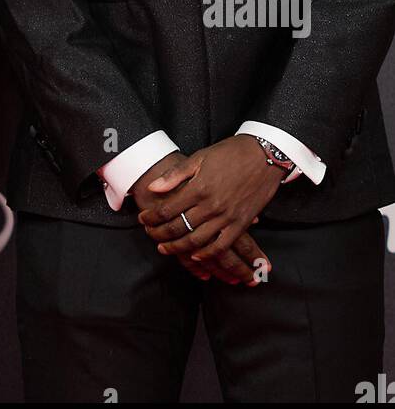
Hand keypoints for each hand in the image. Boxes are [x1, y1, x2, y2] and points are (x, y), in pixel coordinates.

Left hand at [131, 150, 271, 286]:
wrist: (265, 155)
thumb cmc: (231, 153)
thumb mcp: (200, 157)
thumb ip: (176, 175)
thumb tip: (154, 187)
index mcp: (199, 188)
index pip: (167, 210)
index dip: (152, 217)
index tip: (143, 219)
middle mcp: (211, 206)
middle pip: (179, 228)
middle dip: (160, 234)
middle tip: (150, 235)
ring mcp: (227, 217)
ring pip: (197, 241)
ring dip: (178, 247)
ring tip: (165, 248)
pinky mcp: (241, 223)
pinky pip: (221, 245)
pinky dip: (207, 254)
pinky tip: (196, 255)